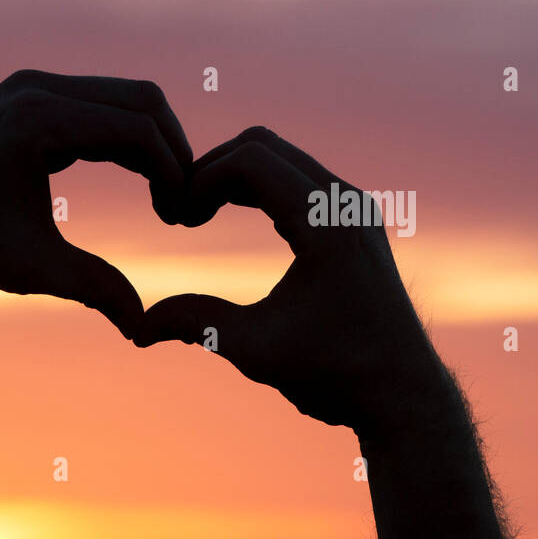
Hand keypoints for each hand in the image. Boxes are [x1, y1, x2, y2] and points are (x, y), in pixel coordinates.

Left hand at [0, 69, 190, 338]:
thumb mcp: (29, 268)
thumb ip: (94, 288)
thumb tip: (143, 326)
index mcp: (40, 118)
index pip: (138, 129)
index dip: (173, 174)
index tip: (180, 220)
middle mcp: (39, 89)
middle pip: (143, 100)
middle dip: (174, 152)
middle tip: (183, 207)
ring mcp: (34, 88)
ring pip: (126, 99)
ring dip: (154, 145)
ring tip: (166, 200)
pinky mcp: (30, 100)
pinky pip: (101, 107)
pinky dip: (128, 140)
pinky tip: (140, 184)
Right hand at [136, 127, 440, 431]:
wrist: (401, 393)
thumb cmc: (335, 376)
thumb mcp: (256, 351)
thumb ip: (196, 323)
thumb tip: (136, 327)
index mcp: (328, 224)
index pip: (252, 158)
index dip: (200, 178)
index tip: (174, 219)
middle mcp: (347, 203)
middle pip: (264, 145)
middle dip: (212, 170)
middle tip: (179, 213)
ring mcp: (355, 208)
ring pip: (282, 157)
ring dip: (234, 176)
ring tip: (197, 214)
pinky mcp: (355, 219)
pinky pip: (299, 177)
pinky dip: (259, 186)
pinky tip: (228, 216)